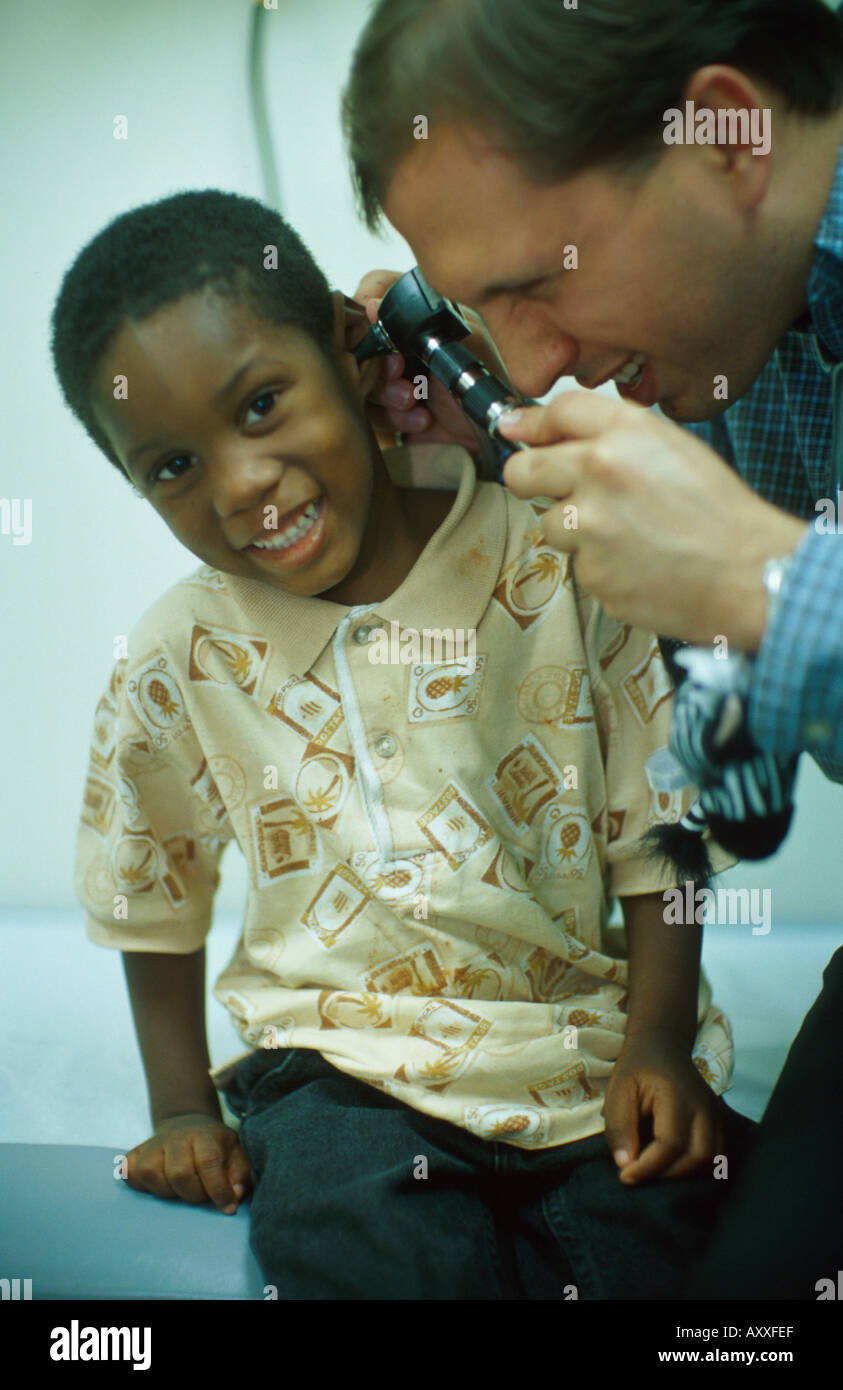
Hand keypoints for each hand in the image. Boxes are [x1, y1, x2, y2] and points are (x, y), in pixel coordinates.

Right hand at [124, 1113, 251, 1213]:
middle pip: (179, 1172)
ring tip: (179, 1191)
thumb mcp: (236, 1154)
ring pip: (150, 1173)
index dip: (219, 1189)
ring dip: (166, 1191)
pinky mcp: (135, 1153)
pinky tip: (156, 1185)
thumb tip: (236, 1195)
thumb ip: (240, 1175)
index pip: (209, 1162)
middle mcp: (177, 1137)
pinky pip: (129, 1172)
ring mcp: (153, 1144)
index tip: (228, 1208)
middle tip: (201, 1196)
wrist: (188, 1125)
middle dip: (193, 1194)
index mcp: (205, 1135)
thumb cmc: (216, 1148)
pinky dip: (139, 1184)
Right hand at [348, 269, 515, 453]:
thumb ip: (418, 324)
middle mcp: (397, 335)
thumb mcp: (459, 346)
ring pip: (360, 378)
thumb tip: (371, 305)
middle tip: (404, 380)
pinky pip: (370, 410)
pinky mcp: (386, 403)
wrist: (489, 426)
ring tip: (415, 402)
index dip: (366, 315)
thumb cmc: (482, 380)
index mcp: (416, 309)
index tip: (380, 341)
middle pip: (359, 340)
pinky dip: (394, 418)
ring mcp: (389, 369)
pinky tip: (421, 419)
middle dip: (380, 369)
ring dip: (388, 396)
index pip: (371, 291)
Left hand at [499, 393, 806, 650]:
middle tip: (546, 489)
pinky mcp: (591, 571)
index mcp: (628, 432)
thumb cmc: (719, 513)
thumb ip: (617, 438)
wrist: (747, 573)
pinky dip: (600, 567)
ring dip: (575, 532)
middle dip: (527, 477)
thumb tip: (555, 436)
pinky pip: (577, 565)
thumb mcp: (675, 449)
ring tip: (625, 538)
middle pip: (523, 468)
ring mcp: (591, 524)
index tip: (516, 430)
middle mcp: (601, 470)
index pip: (558, 411)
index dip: (532, 423)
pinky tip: (637, 565)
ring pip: (550, 523)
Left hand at [602, 1031, 726, 1183]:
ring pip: (713, 1160)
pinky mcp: (719, 1121)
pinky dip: (698, 1168)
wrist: (662, 1045)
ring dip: (684, 1175)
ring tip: (656, 1170)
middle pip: (699, 1157)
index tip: (625, 1176)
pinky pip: (718, 1156)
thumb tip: (625, 1163)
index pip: (671, 1143)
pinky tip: (674, 1164)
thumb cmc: (637, 1067)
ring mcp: (715, 1114)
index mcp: (677, 1095)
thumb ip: (619, 1125)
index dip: (648, 1167)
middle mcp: (704, 1107)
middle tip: (640, 1173)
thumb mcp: (618, 1088)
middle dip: (668, 1174)